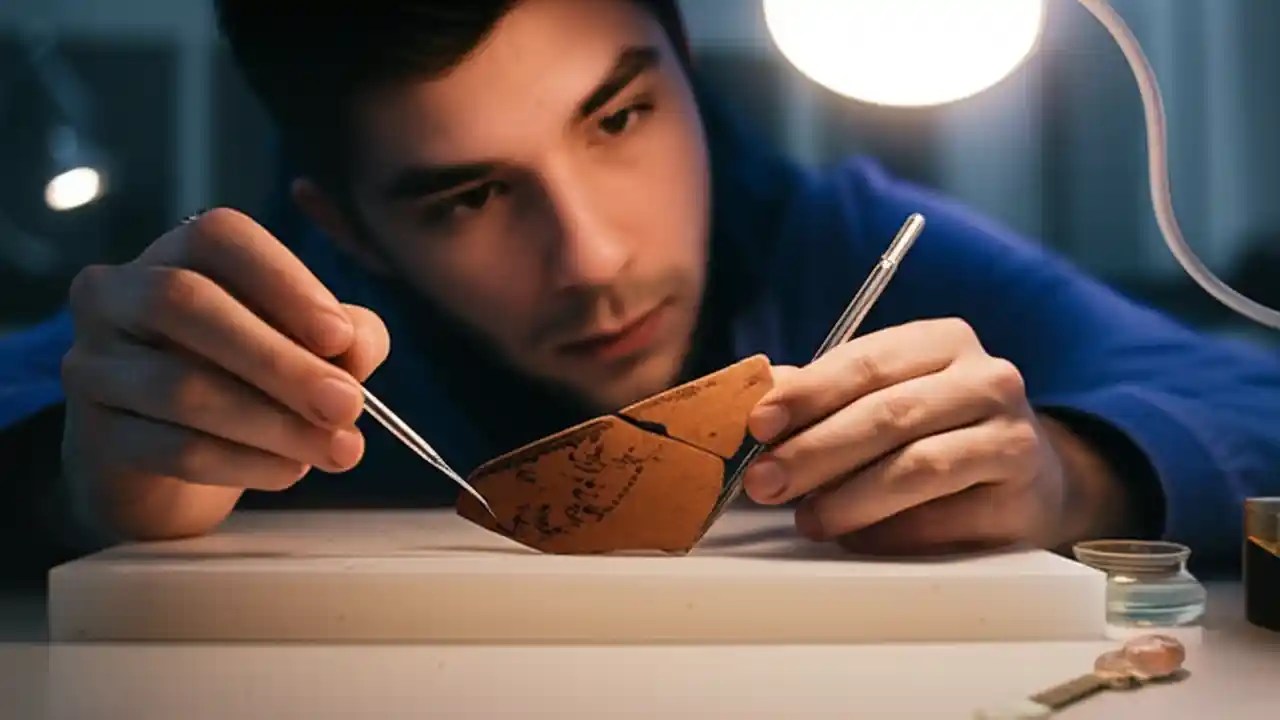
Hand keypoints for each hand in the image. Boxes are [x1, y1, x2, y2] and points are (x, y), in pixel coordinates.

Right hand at [61, 208, 389, 538]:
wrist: (178, 454)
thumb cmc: (253, 378)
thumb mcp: (309, 344)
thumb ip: (347, 336)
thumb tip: (355, 350)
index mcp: (180, 253)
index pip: (220, 238)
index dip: (284, 282)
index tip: (339, 336)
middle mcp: (120, 294)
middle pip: (186, 304)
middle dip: (279, 360)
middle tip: (348, 405)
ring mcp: (95, 363)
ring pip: (179, 387)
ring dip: (272, 423)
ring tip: (335, 449)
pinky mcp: (96, 435)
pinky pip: (171, 448)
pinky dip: (243, 463)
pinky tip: (290, 470)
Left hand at [742, 317, 1075, 554]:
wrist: (1028, 478)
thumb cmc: (934, 430)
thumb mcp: (883, 397)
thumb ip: (822, 397)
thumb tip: (751, 405)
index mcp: (942, 341)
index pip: (865, 362)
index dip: (807, 394)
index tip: (758, 424)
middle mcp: (986, 379)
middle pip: (888, 415)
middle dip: (815, 451)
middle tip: (763, 482)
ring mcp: (1011, 437)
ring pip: (917, 468)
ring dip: (849, 499)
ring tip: (807, 520)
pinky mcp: (1020, 498)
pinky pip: (942, 520)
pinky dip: (889, 532)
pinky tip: (855, 539)